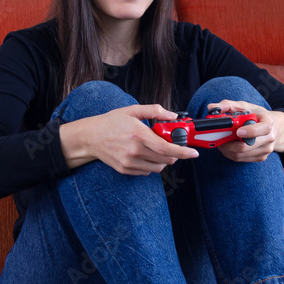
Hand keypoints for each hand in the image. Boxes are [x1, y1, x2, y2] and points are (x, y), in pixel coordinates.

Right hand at [61, 104, 198, 175]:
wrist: (90, 137)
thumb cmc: (111, 122)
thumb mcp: (132, 111)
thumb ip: (155, 111)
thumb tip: (173, 116)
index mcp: (139, 134)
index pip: (167, 148)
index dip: (183, 152)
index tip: (194, 153)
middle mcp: (135, 151)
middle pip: (166, 159)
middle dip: (174, 153)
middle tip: (172, 144)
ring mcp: (130, 162)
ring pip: (158, 167)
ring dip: (163, 160)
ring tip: (156, 149)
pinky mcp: (125, 170)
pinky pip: (147, 172)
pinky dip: (151, 164)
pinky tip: (144, 154)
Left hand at [206, 99, 283, 162]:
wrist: (274, 127)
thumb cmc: (257, 115)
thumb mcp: (245, 106)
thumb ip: (228, 105)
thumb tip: (212, 107)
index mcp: (269, 122)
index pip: (263, 129)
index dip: (250, 131)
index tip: (238, 131)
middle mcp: (270, 138)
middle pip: (247, 146)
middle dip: (229, 143)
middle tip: (219, 137)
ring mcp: (266, 149)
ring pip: (241, 154)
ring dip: (227, 149)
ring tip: (221, 141)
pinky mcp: (261, 157)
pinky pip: (241, 159)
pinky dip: (231, 153)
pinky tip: (228, 146)